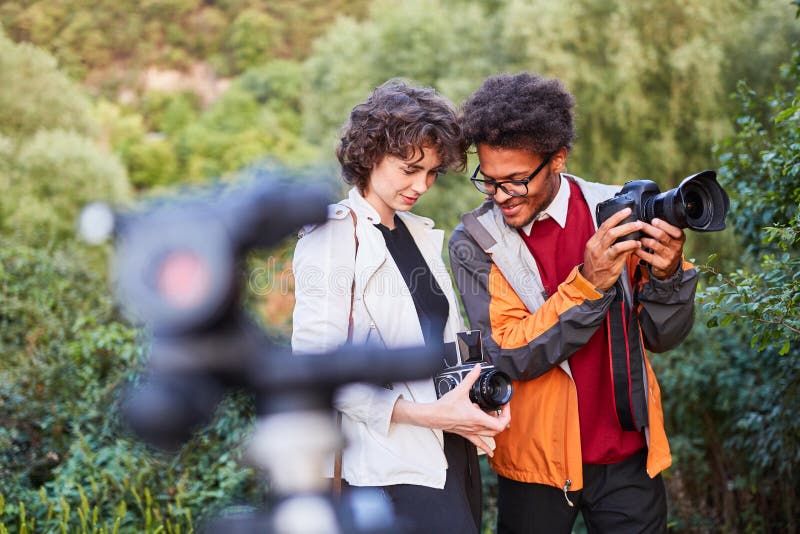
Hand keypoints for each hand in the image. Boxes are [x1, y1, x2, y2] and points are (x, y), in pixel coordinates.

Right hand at [392, 364, 510, 455]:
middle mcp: (476, 427)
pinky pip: (478, 443)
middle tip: (501, 409)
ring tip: (495, 418)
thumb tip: (478, 368)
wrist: (433, 416)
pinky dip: (486, 447)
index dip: (507, 414)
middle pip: (498, 429)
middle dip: (503, 419)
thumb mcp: (461, 389)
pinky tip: (490, 451)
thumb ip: (471, 377)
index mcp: (477, 418)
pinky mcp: (466, 433)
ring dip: (496, 428)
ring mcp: (471, 431)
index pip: (501, 423)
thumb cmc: (445, 407)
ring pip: (490, 435)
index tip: (505, 405)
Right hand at [582, 208, 642, 290]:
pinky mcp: (609, 263)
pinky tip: (637, 244)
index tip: (626, 211)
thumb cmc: (596, 267)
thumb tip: (623, 233)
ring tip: (638, 229)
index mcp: (593, 242)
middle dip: (624, 222)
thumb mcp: (597, 252)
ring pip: (614, 238)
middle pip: (609, 229)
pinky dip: (630, 245)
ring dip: (628, 231)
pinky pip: (620, 250)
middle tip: (636, 221)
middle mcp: (596, 247)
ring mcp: (602, 255)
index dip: (616, 217)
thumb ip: (608, 242)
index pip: (604, 225)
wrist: (591, 284)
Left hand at [634, 218, 685, 278]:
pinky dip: (638, 250)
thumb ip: (665, 229)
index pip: (674, 230)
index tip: (653, 220)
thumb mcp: (671, 238)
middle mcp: (676, 247)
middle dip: (648, 228)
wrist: (670, 267)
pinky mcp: (661, 264)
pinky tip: (634, 247)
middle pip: (661, 235)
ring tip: (636, 236)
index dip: (664, 225)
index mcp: (680, 238)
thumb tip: (650, 216)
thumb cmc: (668, 247)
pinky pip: (647, 256)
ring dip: (643, 239)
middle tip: (638, 224)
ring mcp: (669, 256)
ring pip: (653, 244)